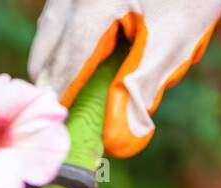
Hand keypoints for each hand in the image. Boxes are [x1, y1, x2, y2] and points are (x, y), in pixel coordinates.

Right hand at [29, 0, 220, 156]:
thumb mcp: (175, 40)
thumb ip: (142, 91)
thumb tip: (119, 142)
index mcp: (90, 9)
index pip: (62, 69)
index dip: (61, 105)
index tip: (58, 135)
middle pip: (45, 52)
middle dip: (57, 84)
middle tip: (72, 114)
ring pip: (51, 32)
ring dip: (63, 61)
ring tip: (84, 84)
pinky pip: (66, 17)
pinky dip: (74, 39)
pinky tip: (102, 49)